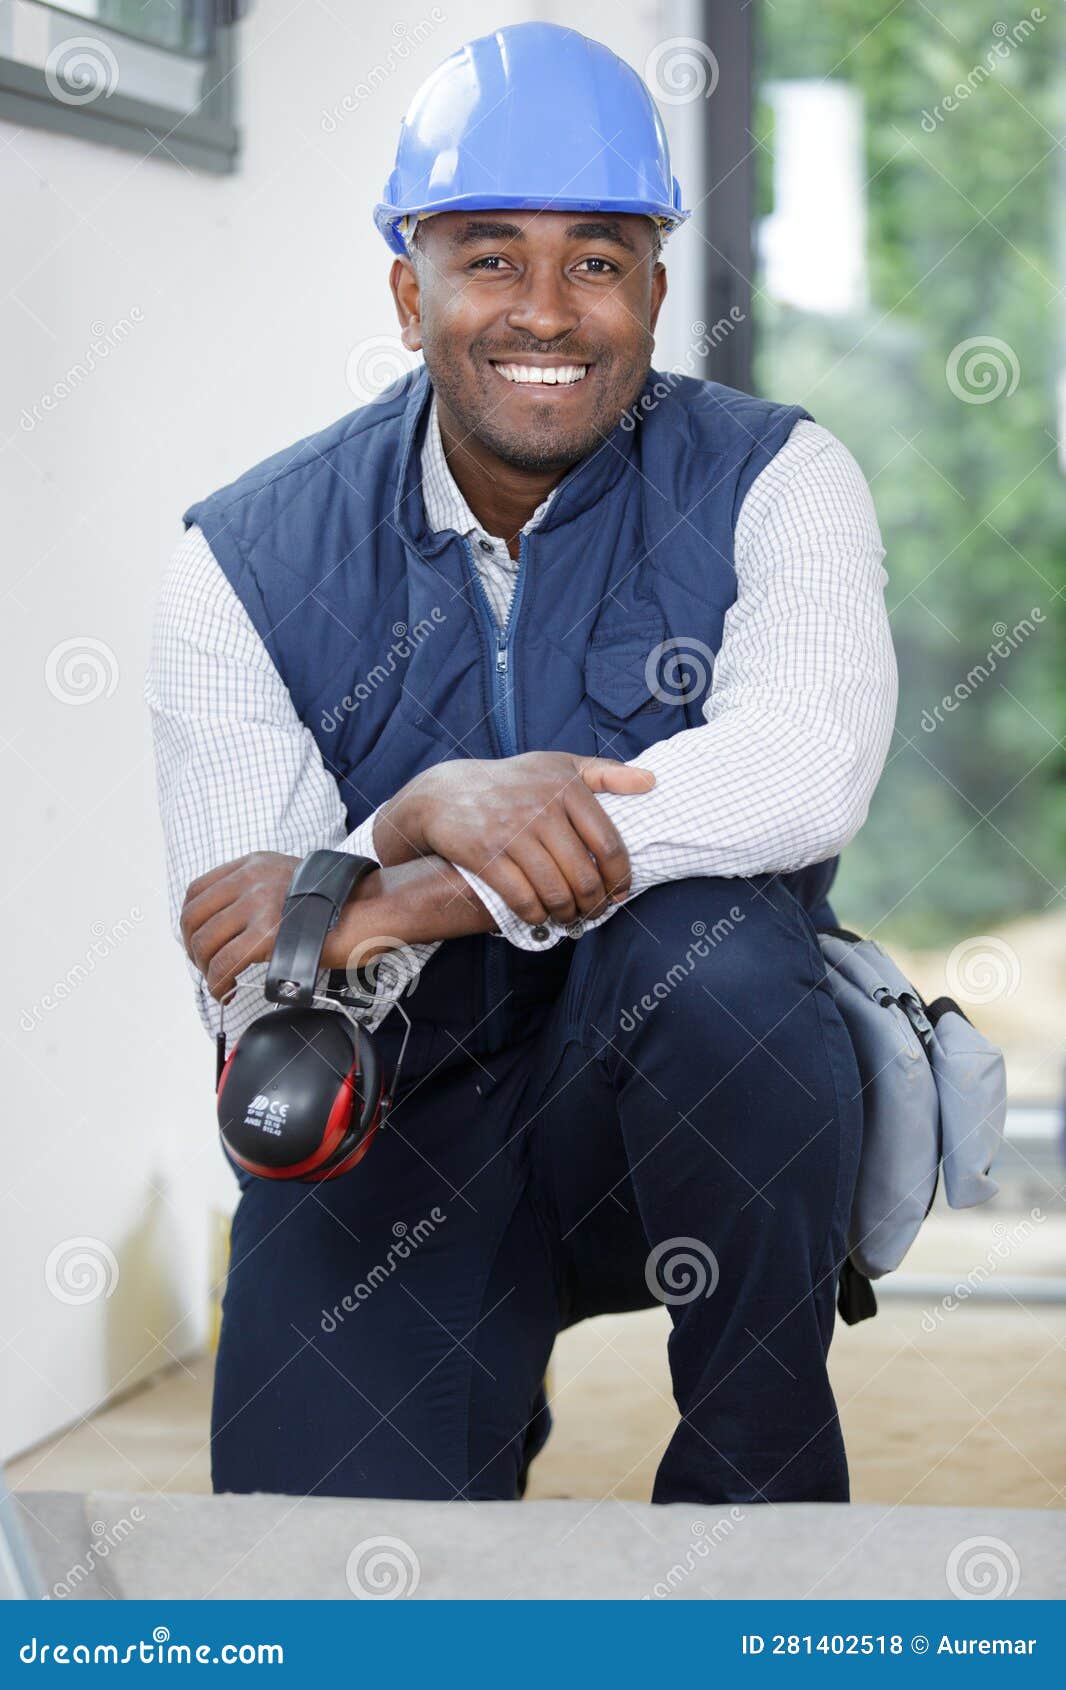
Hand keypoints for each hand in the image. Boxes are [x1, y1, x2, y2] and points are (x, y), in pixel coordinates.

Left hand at [181, 851, 379, 1000]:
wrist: (371, 908)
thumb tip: (237, 924)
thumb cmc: (342, 902)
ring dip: (206, 970)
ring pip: (206, 943)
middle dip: (194, 950)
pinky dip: (219, 983)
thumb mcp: (293, 879)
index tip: (199, 942)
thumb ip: (262, 891)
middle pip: (195, 918)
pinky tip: (227, 991)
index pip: (198, 891)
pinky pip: (225, 964)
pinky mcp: (267, 934)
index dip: (191, 923)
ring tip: (220, 983)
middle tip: (207, 967)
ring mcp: (258, 905)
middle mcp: (251, 880)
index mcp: (254, 865)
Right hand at [372, 753, 654, 927]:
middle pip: (586, 876)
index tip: (620, 893)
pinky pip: (523, 899)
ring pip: (557, 892)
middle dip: (594, 904)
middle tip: (593, 912)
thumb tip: (651, 781)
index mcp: (568, 788)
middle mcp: (543, 809)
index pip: (610, 845)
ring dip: (567, 914)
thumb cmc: (512, 781)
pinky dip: (536, 916)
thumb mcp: (558, 765)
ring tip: (568, 918)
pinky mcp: (486, 855)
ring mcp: (514, 833)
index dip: (620, 878)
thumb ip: (606, 773)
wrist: (445, 792)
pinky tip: (539, 917)